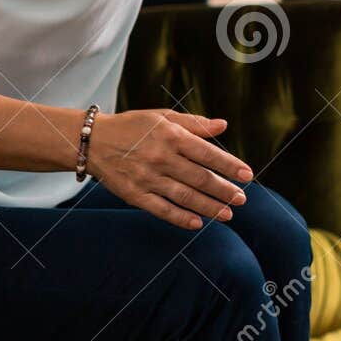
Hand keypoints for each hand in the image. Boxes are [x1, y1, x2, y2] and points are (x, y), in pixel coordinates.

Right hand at [86, 109, 253, 229]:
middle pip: (200, 178)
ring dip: (209, 207)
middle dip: (224, 190)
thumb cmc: (133, 127)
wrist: (93, 142)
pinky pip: (162, 210)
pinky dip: (181, 218)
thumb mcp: (163, 117)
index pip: (207, 153)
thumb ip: (194, 123)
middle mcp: (161, 158)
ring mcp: (148, 178)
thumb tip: (223, 125)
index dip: (229, 165)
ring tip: (228, 214)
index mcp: (170, 136)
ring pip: (185, 196)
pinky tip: (198, 223)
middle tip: (241, 199)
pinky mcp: (135, 195)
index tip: (247, 175)